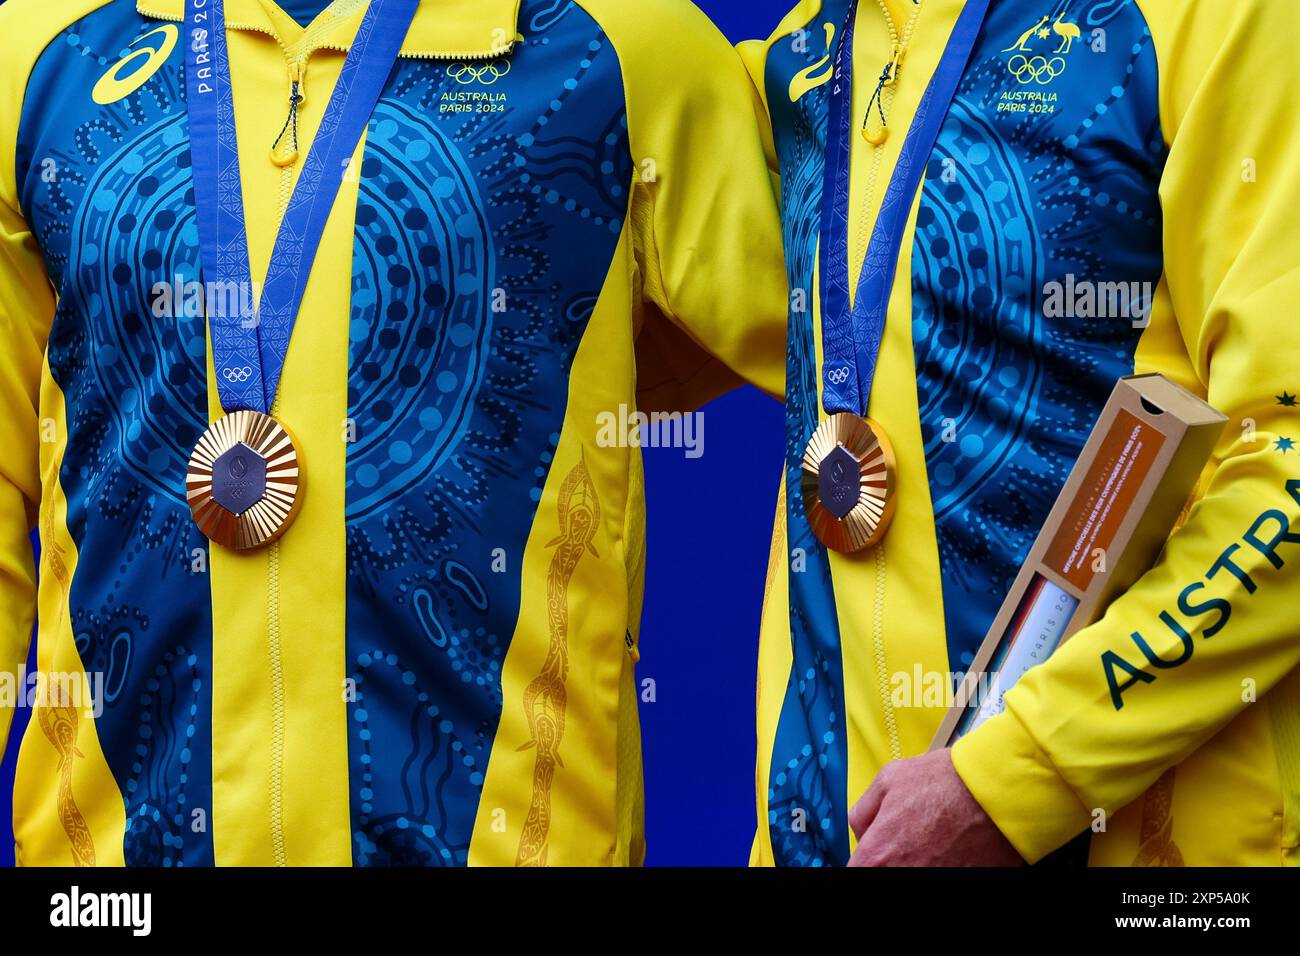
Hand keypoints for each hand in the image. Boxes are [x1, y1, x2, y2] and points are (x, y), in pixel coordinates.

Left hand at [847, 748, 1023, 866]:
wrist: (997, 792)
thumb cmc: (946, 781)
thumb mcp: (888, 780)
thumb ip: (864, 812)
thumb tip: (862, 832)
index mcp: (878, 855)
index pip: (857, 871)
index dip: (868, 858)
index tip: (876, 850)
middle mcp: (902, 875)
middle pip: (884, 874)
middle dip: (893, 859)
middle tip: (908, 842)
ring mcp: (934, 881)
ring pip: (914, 877)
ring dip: (920, 861)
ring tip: (933, 841)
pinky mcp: (965, 882)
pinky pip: (945, 874)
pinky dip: (946, 863)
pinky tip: (952, 846)